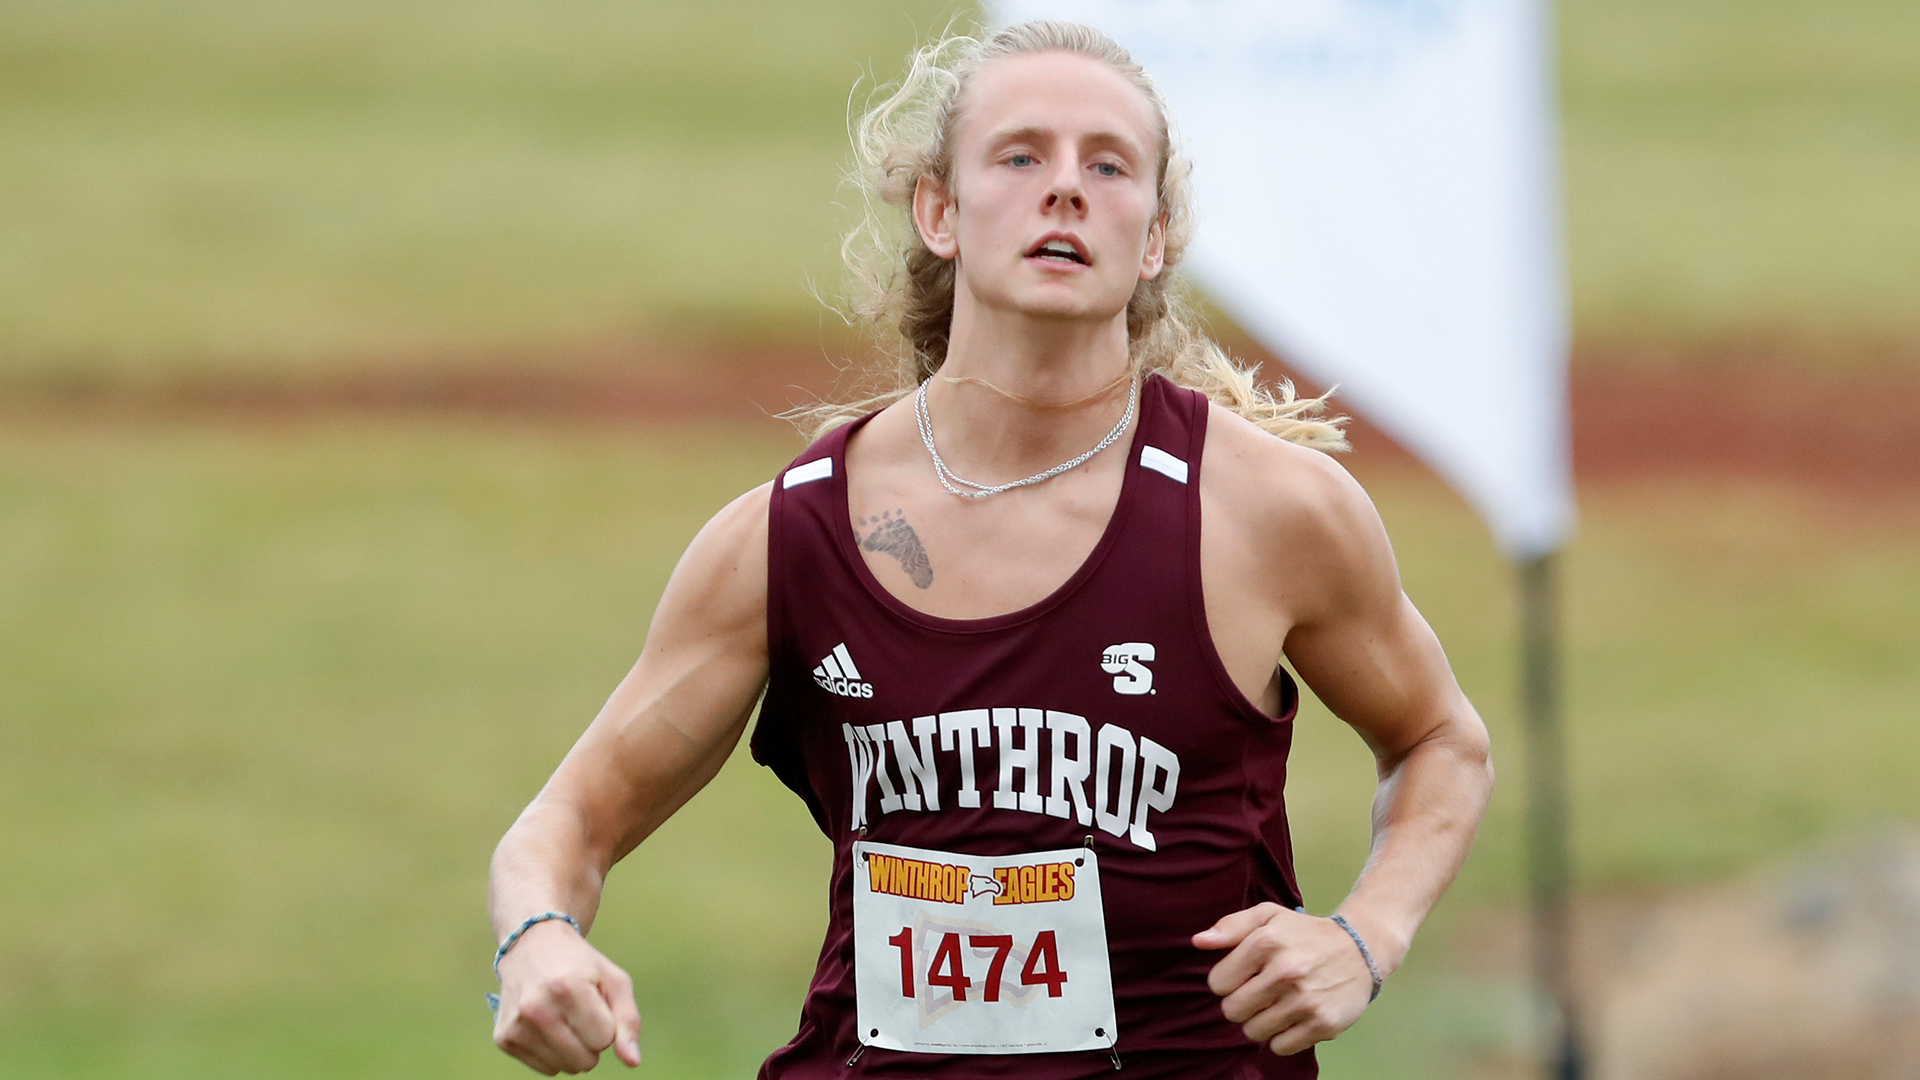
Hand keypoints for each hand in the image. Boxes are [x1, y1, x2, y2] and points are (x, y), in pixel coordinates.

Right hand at [492, 920, 641, 1073]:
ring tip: (563, 1017)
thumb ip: (628, 1021)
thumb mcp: (614, 981)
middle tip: (581, 1013)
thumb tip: (632, 1062)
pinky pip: (545, 1069)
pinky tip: (546, 1024)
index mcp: (568, 987)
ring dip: (572, 1049)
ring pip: (564, 1068)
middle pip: (585, 1060)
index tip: (596, 1004)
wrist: (531, 946)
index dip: (606, 1024)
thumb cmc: (580, 965)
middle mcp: (537, 1008)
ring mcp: (516, 1025)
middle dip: (591, 1042)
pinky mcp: (503, 1038)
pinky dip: (552, 1052)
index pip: (604, 1040)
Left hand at [1192, 903, 1373, 1055]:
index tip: (1243, 976)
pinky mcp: (1323, 1024)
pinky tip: (1292, 1018)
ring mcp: (1305, 1000)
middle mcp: (1286, 971)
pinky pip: (1280, 1047)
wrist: (1360, 950)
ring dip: (1260, 1022)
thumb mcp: (1268, 916)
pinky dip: (1282, 1037)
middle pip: (1232, 1011)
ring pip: (1253, 1032)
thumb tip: (1199, 942)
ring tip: (1276, 1005)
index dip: (1227, 981)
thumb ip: (1231, 926)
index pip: (1218, 983)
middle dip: (1240, 1004)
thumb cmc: (1304, 933)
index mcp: (1267, 941)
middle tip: (1258, 994)